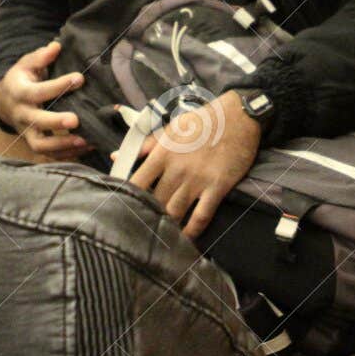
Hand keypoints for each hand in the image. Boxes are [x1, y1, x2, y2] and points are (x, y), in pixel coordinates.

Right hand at [0, 40, 90, 158]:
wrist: (5, 102)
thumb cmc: (22, 79)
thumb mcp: (26, 64)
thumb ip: (40, 57)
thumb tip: (56, 46)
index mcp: (20, 93)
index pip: (37, 91)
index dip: (58, 86)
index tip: (79, 78)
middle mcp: (22, 115)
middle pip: (37, 122)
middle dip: (56, 122)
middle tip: (75, 120)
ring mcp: (28, 133)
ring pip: (41, 146)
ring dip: (63, 145)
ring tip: (84, 141)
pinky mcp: (35, 144)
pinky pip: (49, 156)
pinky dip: (67, 155)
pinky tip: (86, 148)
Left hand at [128, 92, 261, 238]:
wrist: (239, 116)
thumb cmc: (203, 120)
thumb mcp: (172, 127)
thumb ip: (145, 144)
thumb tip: (116, 156)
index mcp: (163, 153)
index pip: (137, 182)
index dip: (127, 198)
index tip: (122, 210)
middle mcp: (177, 169)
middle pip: (155, 202)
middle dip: (147, 216)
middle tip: (141, 229)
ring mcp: (198, 179)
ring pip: (175, 212)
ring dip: (167, 227)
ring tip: (159, 238)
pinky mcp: (217, 187)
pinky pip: (202, 215)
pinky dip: (192, 231)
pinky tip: (186, 239)